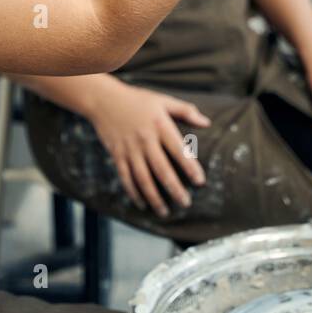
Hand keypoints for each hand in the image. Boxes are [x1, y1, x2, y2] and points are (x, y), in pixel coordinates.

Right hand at [82, 78, 211, 216]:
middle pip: (161, 169)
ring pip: (143, 178)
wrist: (104, 100)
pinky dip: (134, 193)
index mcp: (160, 125)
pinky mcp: (117, 155)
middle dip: (174, 189)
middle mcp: (145, 139)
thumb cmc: (138, 100)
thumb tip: (207, 122)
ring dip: (154, 197)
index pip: (178, 150)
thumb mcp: (163, 100)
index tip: (200, 182)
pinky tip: (142, 204)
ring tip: (165, 212)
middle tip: (185, 203)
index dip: (190, 167)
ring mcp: (130, 149)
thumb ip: (185, 111)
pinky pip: (126, 177)